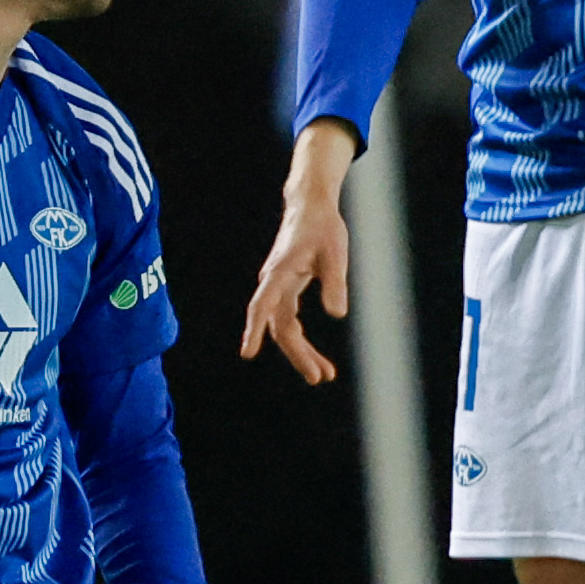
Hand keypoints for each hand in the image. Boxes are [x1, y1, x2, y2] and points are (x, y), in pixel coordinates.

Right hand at [239, 124, 355, 384]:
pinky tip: (317, 358)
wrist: (310, 206)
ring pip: (284, 328)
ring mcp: (279, 288)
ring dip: (301, 352)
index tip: (247, 353)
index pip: (263, 305)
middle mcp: (274, 283)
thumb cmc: (323, 226)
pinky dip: (302, 341)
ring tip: (325, 373)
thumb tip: (337, 314)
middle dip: (298, 354)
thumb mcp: (335, 252)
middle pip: (279, 327)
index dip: (254, 329)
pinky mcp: (287, 290)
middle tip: (320, 377)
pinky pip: (289, 322)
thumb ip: (335, 282)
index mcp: (280, 272)